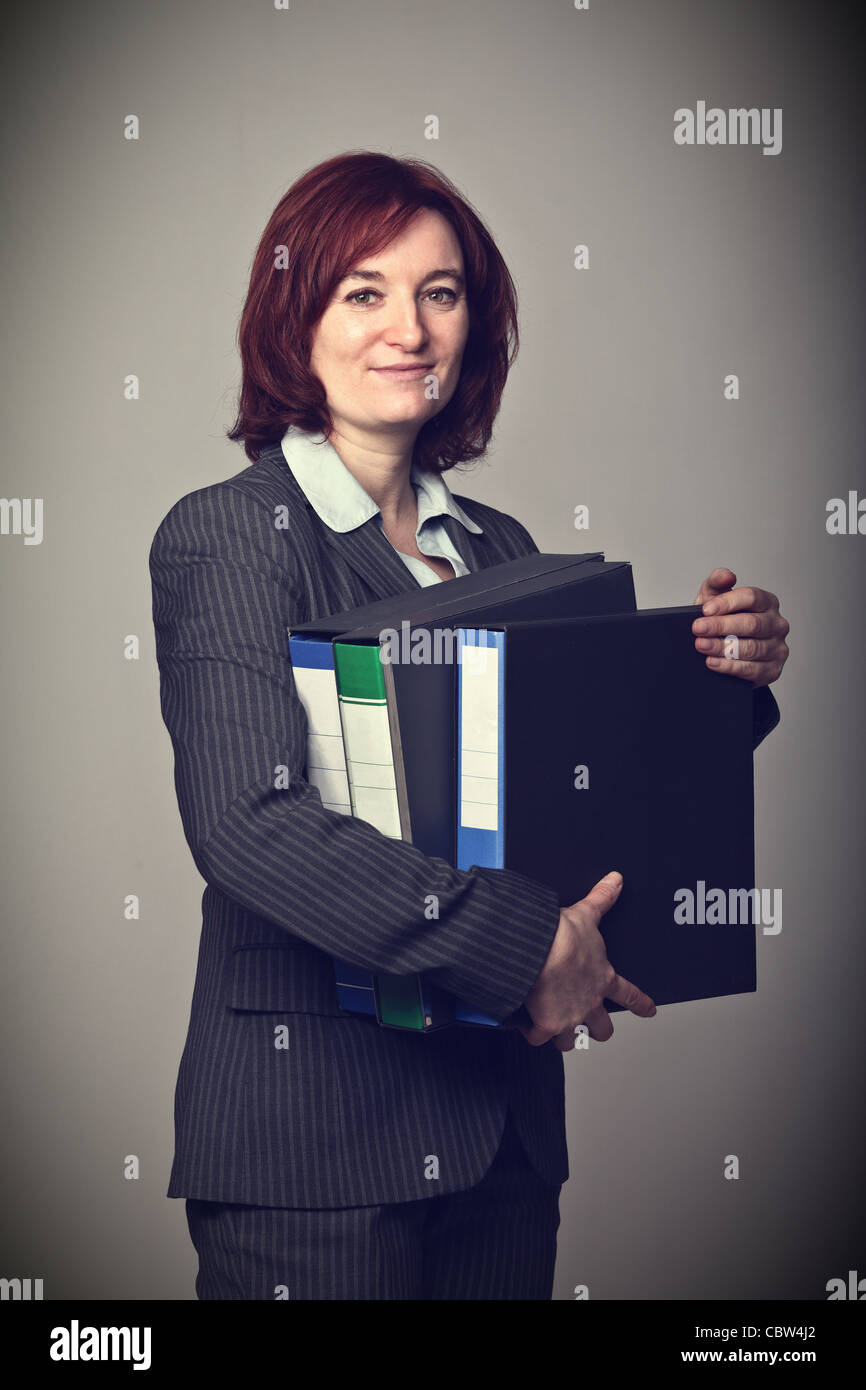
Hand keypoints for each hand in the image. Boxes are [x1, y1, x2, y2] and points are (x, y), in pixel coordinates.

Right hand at [517, 871, 655, 1051]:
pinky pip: (540, 1038)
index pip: (630, 995)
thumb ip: (601, 899)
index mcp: (603, 979)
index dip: (641, 1004)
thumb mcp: (586, 914)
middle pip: (603, 1030)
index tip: (649, 1010)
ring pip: (573, 1040)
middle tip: (591, 1026)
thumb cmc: (561, 935)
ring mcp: (570, 1017)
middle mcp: (590, 1003)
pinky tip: (527, 1024)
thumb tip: (615, 880)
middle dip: (598, 1029)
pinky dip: (533, 1032)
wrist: (537, 950)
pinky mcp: (547, 1025)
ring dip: (565, 1036)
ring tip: (555, 1030)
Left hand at [691, 567, 788, 688]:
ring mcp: (777, 647)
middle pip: (751, 623)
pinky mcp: (773, 669)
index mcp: (767, 602)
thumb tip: (726, 576)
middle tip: (698, 629)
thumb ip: (717, 583)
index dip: (727, 603)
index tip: (705, 610)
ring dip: (722, 647)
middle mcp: (777, 624)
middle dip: (721, 626)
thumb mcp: (715, 600)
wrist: (728, 652)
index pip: (751, 597)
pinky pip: (752, 669)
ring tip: (702, 645)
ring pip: (751, 648)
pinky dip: (729, 666)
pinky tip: (713, 662)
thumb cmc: (723, 621)